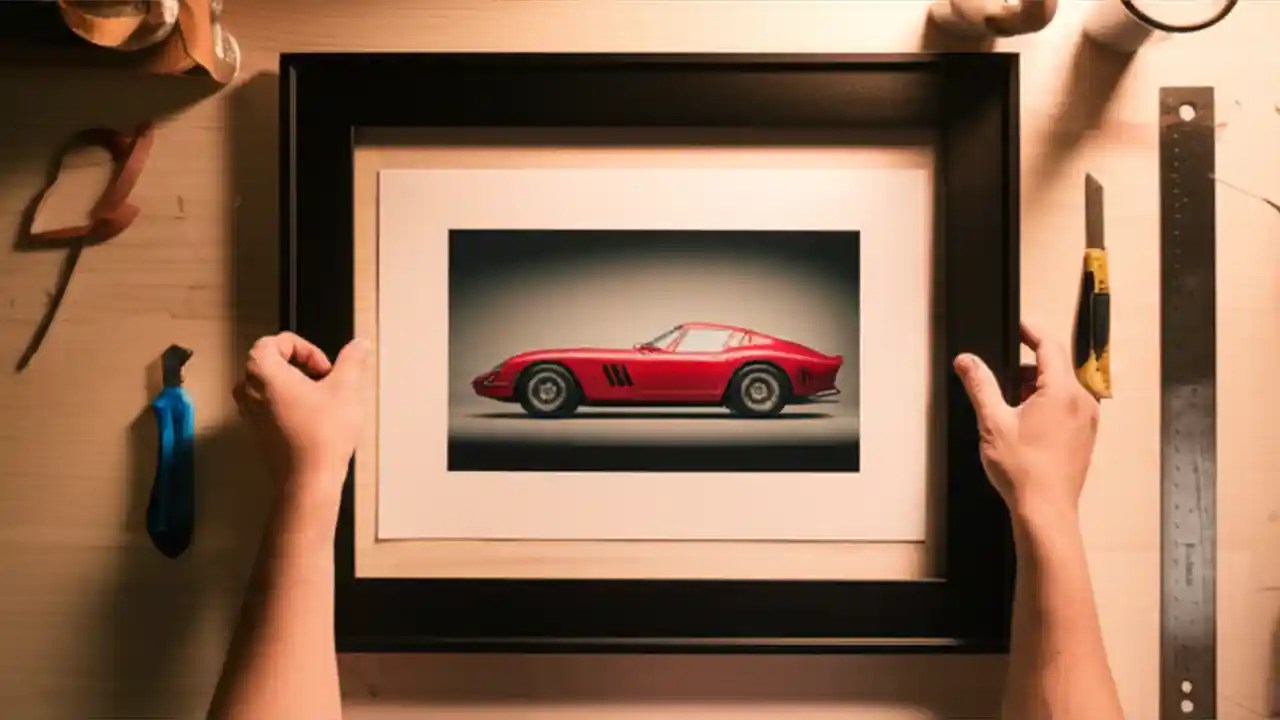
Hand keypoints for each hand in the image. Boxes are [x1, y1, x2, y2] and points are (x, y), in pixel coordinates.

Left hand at [234, 332, 369, 500]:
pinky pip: (270, 404)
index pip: (278, 342)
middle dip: (302, 366)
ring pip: (272, 383)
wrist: (309, 481)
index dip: (307, 350)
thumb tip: (359, 346)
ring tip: (321, 400)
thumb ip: (352, 361)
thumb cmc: (321, 437)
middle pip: (272, 360)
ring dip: (296, 384)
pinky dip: (290, 403)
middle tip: (326, 382)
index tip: (325, 369)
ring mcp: (249, 411)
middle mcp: (247, 389)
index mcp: (262, 370)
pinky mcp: (256, 430)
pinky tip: (314, 418)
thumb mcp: (345, 390)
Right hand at [953, 322, 1099, 520]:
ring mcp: (1087, 420)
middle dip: (1027, 369)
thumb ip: (980, 385)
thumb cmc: (1024, 471)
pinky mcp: (1085, 435)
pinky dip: (1048, 406)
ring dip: (1037, 389)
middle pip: (1056, 366)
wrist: (1045, 510)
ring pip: (1062, 387)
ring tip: (1011, 412)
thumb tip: (967, 361)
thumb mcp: (993, 421)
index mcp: (1063, 391)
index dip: (1032, 331)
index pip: (1050, 345)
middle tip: (1003, 386)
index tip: (1019, 327)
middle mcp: (1082, 402)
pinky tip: (1027, 427)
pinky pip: (1068, 406)